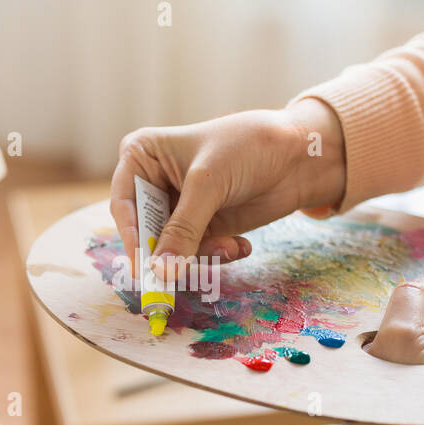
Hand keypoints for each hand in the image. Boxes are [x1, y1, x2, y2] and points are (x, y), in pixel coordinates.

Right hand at [110, 99, 345, 278]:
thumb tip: (160, 272)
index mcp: (141, 156)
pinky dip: (217, 254)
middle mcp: (153, 183)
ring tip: (230, 246)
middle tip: (180, 277)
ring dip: (201, 254)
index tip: (144, 268)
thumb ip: (183, 230)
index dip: (132, 237)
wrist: (298, 154)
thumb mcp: (209, 184)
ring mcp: (178, 207)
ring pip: (171, 249)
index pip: (124, 204)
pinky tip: (241, 245)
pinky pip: (196, 253)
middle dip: (170, 252)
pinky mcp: (201, 226)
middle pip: (144, 232)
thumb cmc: (248, 147)